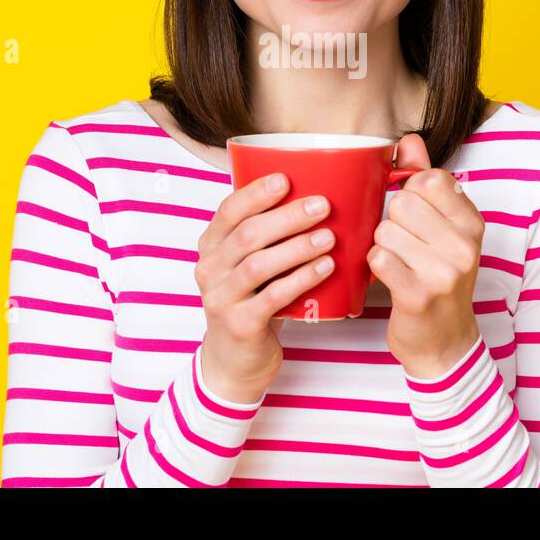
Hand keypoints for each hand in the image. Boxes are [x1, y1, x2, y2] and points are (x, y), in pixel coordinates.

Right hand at [195, 172, 336, 402]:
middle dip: (287, 217)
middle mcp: (210, 269)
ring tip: (329, 236)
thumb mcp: (249, 265)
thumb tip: (314, 196)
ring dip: (297, 247)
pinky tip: (325, 267)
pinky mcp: (240, 325)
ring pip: (259, 265)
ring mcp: (221, 298)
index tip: (285, 179)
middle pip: (248, 235)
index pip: (228, 211)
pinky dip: (301, 279)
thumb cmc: (252, 300)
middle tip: (322, 205)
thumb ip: (266, 236)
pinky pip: (273, 297)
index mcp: (211, 246)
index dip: (256, 193)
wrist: (235, 360)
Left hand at [368, 133, 483, 377]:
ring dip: (383, 246)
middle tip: (405, 245)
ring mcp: (444, 273)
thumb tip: (409, 140)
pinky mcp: (418, 296)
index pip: (429, 179)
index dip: (410, 193)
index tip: (417, 218)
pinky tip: (390, 277)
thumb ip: (425, 181)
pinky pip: (378, 258)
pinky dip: (375, 266)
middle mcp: (464, 245)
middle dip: (392, 221)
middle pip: (402, 203)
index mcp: (472, 222)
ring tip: (399, 263)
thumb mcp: (444, 229)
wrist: (445, 342)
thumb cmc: (440, 278)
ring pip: (385, 230)